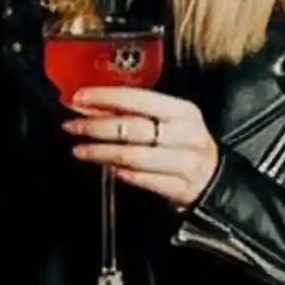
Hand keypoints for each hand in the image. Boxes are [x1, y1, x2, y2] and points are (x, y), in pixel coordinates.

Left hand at [62, 86, 218, 208]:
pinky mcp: (179, 187)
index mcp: (182, 111)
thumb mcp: (166, 121)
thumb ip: (132, 112)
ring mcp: (184, 162)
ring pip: (133, 155)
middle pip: (132, 127)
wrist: (214, 178)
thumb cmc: (181, 143)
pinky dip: (120, 173)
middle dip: (95, 126)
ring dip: (100, 152)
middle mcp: (186, 134)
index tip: (77, 97)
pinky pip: (142, 179)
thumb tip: (87, 104)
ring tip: (79, 150)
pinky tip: (106, 168)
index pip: (138, 98)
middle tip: (71, 126)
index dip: (104, 96)